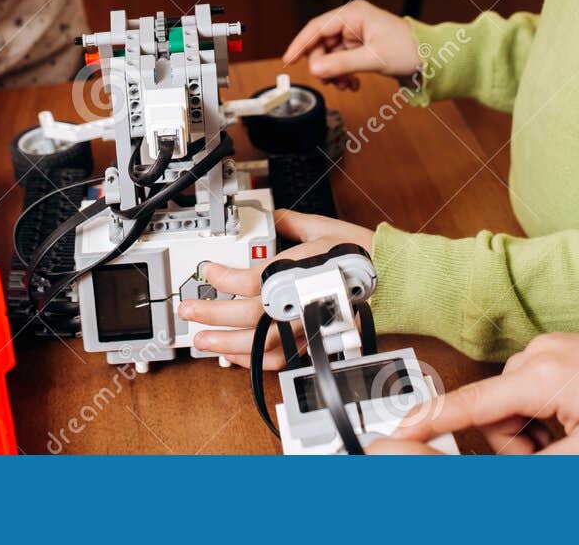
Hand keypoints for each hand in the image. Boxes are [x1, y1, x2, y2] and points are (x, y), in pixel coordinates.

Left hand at [177, 210, 376, 367]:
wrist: (391, 282)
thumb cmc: (360, 256)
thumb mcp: (323, 228)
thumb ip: (290, 223)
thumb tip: (273, 216)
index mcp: (296, 272)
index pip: (249, 280)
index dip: (221, 278)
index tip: (208, 271)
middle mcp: (298, 304)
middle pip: (246, 317)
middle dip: (211, 315)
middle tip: (187, 311)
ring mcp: (304, 327)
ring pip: (258, 345)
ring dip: (224, 344)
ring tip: (201, 341)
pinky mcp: (310, 342)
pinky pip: (277, 360)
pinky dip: (252, 361)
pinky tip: (234, 356)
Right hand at [282, 0, 421, 91]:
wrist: (431, 58)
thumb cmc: (409, 50)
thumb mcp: (372, 59)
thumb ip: (341, 64)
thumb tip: (314, 70)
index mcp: (353, 14)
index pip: (317, 28)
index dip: (300, 44)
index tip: (287, 61)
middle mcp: (352, 21)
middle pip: (321, 44)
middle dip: (322, 65)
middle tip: (329, 82)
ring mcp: (355, 34)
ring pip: (330, 55)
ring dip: (333, 73)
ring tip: (345, 85)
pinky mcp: (360, 47)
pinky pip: (341, 60)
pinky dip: (343, 73)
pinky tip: (352, 83)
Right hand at [367, 332, 578, 454]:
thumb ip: (545, 470)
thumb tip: (509, 479)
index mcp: (542, 374)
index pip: (476, 402)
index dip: (435, 418)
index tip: (403, 428)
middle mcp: (536, 355)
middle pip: (497, 417)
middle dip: (524, 447)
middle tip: (568, 453)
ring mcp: (546, 353)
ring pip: (514, 412)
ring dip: (538, 435)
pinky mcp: (555, 356)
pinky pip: (531, 397)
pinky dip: (548, 418)